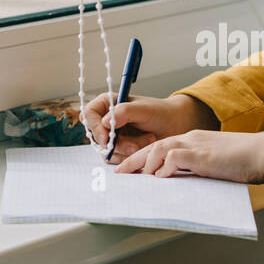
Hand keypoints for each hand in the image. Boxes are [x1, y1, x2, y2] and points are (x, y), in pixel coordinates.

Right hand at [82, 93, 208, 160]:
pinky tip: (145, 148)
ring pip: (106, 151)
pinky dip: (131, 157)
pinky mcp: (120, 150)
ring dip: (127, 150)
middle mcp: (107, 121)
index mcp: (108, 104)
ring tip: (148, 141)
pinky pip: (116, 159)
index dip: (94, 127)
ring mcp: (112, 137)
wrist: (175, 126)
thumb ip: (124, 112)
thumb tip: (105, 122)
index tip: (107, 138)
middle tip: (135, 145)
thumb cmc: (161, 112)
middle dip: (117, 144)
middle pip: (96, 137)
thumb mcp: (144, 109)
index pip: (88, 114)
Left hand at [112, 131, 263, 184]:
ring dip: (145, 164)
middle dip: (135, 159)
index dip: (146, 156)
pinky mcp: (201, 155)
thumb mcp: (217, 163)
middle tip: (120, 172)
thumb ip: (200, 167)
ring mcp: (196, 145)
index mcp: (195, 139)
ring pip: (159, 149)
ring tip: (134, 178)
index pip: (163, 145)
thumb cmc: (246, 160)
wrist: (263, 152)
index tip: (134, 168)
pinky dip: (164, 168)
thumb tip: (185, 181)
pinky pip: (174, 158)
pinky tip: (159, 177)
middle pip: (155, 145)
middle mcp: (192, 138)